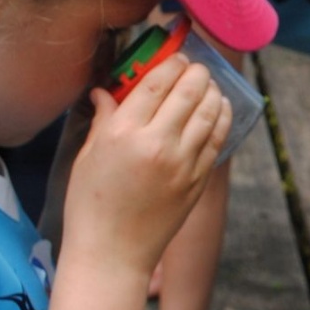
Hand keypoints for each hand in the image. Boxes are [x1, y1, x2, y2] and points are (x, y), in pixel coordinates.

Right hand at [62, 55, 230, 278]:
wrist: (114, 253)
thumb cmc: (91, 205)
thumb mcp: (88, 157)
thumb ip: (103, 119)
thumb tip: (107, 91)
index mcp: (124, 133)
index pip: (156, 82)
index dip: (170, 62)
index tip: (174, 56)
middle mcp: (158, 144)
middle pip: (190, 91)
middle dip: (196, 72)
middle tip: (195, 67)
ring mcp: (184, 163)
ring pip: (211, 112)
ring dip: (213, 91)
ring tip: (209, 84)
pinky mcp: (199, 180)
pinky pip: (218, 139)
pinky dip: (222, 118)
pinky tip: (219, 109)